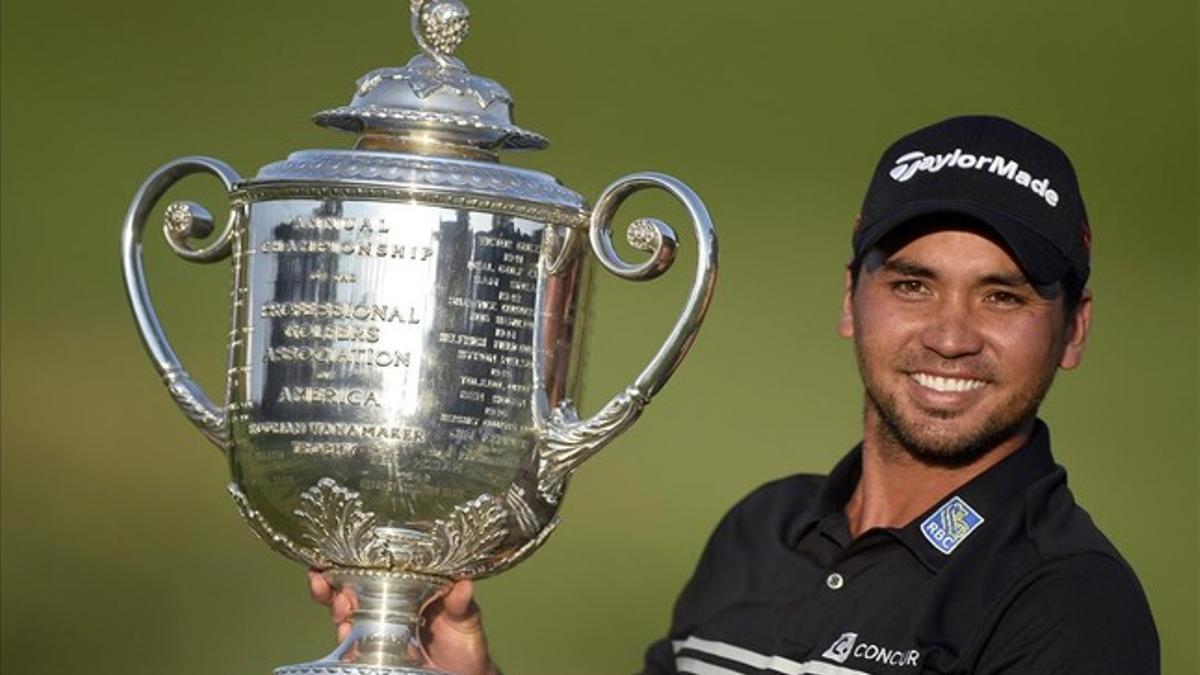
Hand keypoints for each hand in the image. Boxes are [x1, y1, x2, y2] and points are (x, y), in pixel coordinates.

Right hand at [308, 570, 498, 674]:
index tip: (336, 552)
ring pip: (344, 617)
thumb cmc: (464, 643)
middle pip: (348, 591)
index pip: (374, 570)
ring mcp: (376, 633)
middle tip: (322, 577)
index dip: (353, 560)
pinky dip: (344, 642)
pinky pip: (350, 649)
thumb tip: (464, 586)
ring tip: (337, 603)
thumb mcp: (466, 620)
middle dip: (330, 583)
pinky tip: (345, 634)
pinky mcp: (372, 656)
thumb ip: (461, 605)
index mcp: (405, 589)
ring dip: (335, 608)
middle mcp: (384, 608)